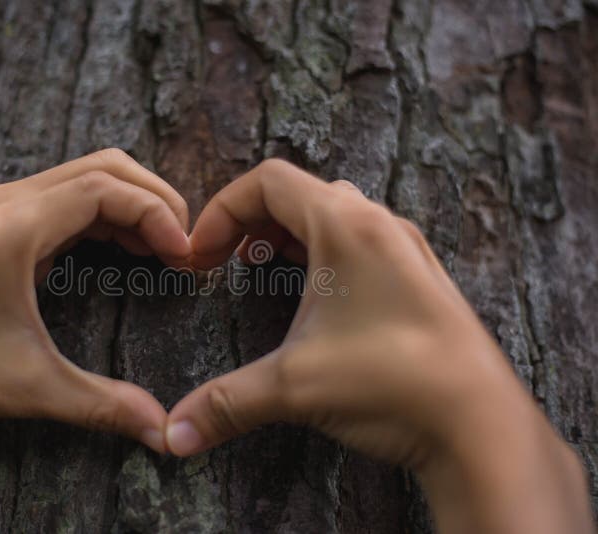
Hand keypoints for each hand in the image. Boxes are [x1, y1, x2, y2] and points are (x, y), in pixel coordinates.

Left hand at [0, 149, 189, 474]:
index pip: (105, 188)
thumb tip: (165, 432)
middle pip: (103, 167)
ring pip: (85, 175)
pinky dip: (106, 214)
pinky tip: (124, 250)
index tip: (185, 256)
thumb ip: (103, 404)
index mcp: (11, 228)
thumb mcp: (30, 388)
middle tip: (185, 246)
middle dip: (155, 199)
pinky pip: (65, 197)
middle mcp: (4, 203)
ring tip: (163, 250)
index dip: (157, 214)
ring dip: (132, 204)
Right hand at [166, 159, 592, 533]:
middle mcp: (380, 224)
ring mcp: (407, 249)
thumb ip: (225, 403)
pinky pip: (363, 241)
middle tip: (225, 261)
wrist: (480, 426)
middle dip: (251, 222)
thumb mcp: (295, 386)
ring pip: (335, 214)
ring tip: (263, 268)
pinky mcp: (420, 278)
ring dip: (289, 234)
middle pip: (299, 193)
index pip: (267, 181)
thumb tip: (174, 435)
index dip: (220, 211)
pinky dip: (325, 252)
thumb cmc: (394, 384)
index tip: (200, 255)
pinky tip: (317, 294)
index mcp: (346, 225)